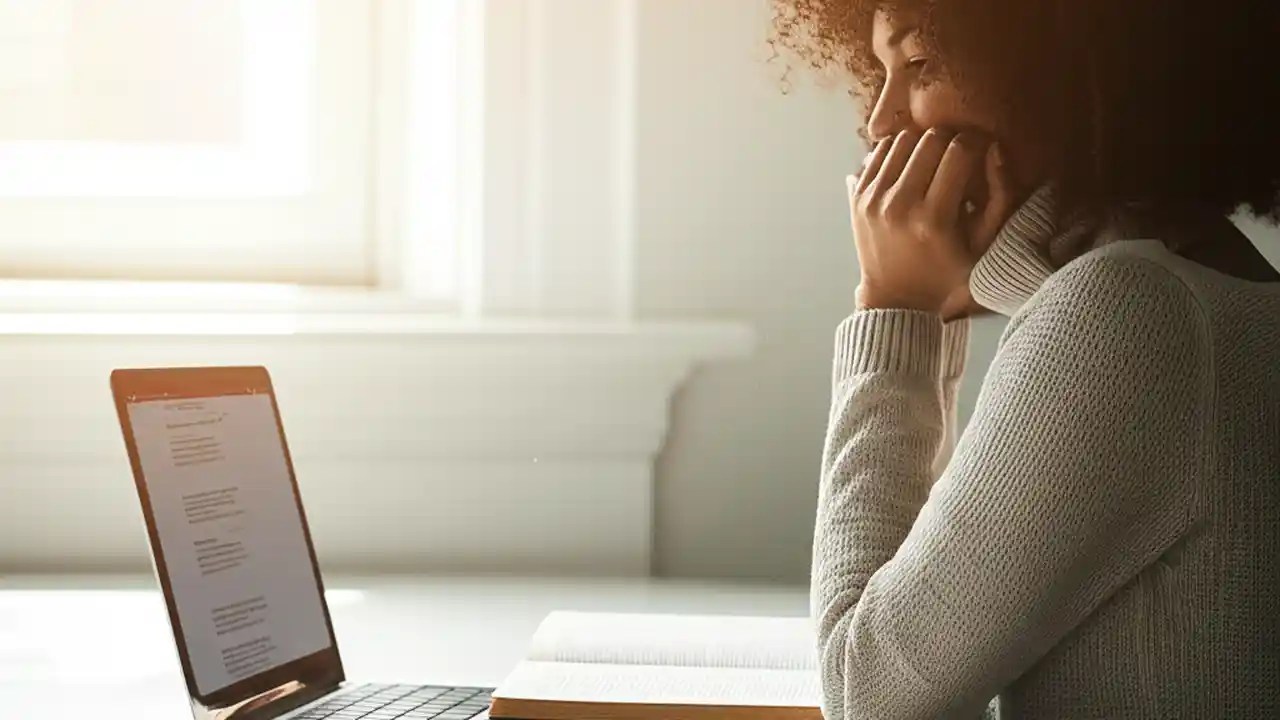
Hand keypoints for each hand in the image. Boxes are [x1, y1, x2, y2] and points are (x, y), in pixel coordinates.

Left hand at [847, 128, 1016, 320]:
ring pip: (903, 138)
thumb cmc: (947, 272)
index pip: (960, 151)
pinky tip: (912, 165)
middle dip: (952, 139)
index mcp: (934, 219)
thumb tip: (994, 148)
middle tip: (960, 154)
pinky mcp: (857, 196)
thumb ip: (1001, 196)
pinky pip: (879, 151)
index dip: (978, 143)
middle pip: (931, 139)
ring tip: (936, 159)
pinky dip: (899, 150)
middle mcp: (899, 205)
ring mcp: (874, 199)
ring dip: (924, 142)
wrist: (896, 299)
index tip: (983, 150)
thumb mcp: (984, 243)